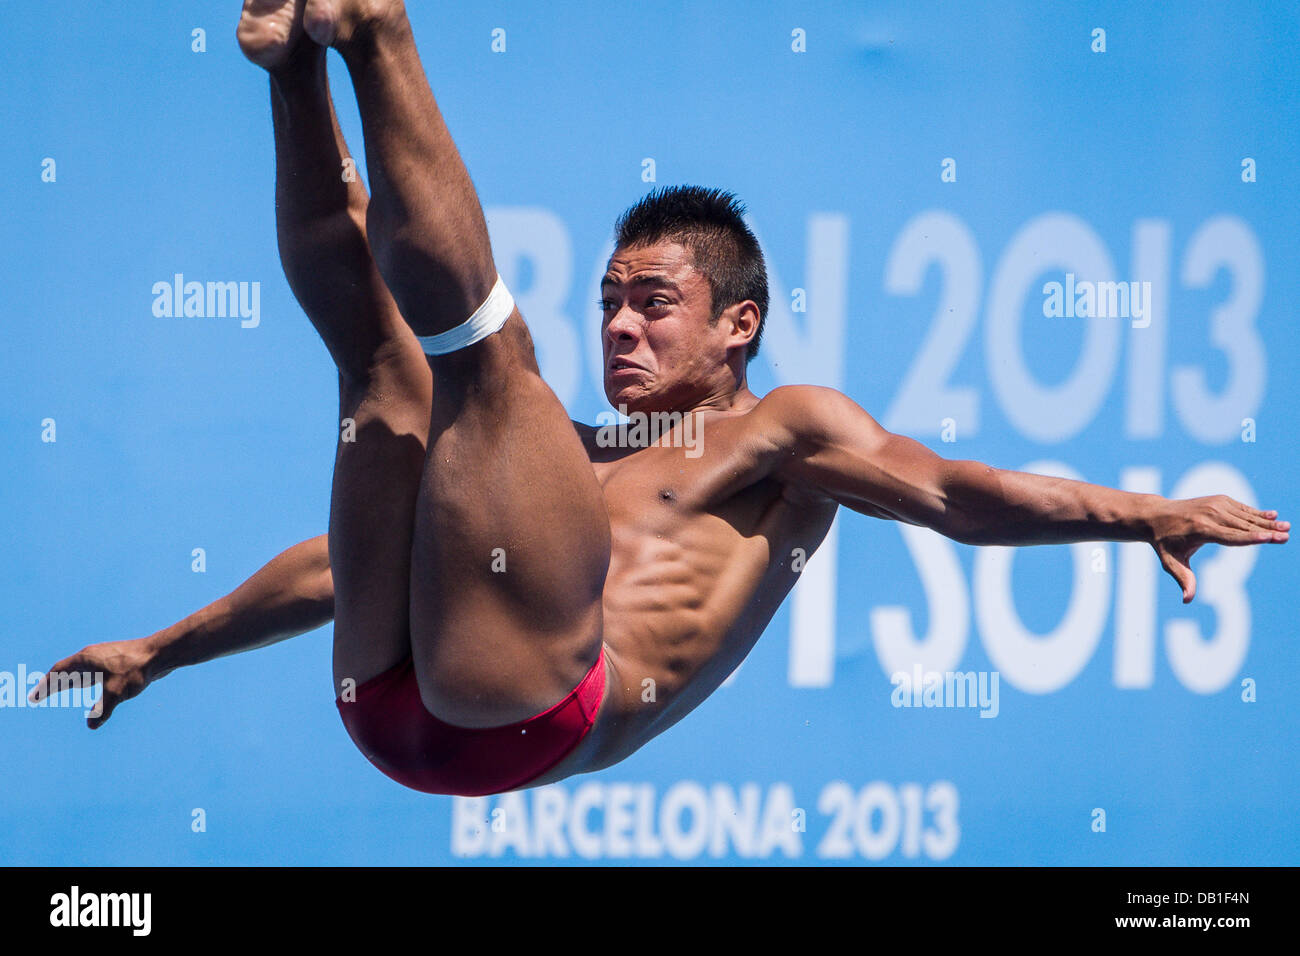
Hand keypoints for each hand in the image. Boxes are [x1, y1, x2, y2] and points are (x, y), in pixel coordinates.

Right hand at [28, 638, 156, 728]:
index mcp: (86, 659)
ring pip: (81, 670)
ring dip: (68, 681)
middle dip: (52, 684)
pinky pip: (93, 672)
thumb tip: (92, 725)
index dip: (45, 685)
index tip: (33, 696)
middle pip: (67, 671)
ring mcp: (105, 657)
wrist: (162, 653)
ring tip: (56, 691)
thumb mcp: (116, 692)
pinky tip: (88, 686)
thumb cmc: (137, 668)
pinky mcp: (117, 661)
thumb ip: (102, 709)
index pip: (59, 672)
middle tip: (37, 697)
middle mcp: (93, 656)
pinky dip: (84, 680)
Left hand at [1149, 495, 1288, 602]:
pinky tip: (1273, 516)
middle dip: (1266, 531)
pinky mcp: (1218, 500)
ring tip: (1286, 527)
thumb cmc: (1164, 543)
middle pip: (1243, 526)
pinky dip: (1257, 513)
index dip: (1251, 538)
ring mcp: (1215, 505)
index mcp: (1201, 530)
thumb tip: (1187, 600)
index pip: (1231, 536)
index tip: (1270, 538)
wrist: (1157, 515)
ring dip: (1267, 522)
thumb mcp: (1171, 562)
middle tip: (1287, 535)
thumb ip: (1183, 579)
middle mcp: (1210, 515)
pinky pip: (1241, 508)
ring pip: (1245, 516)